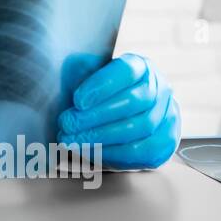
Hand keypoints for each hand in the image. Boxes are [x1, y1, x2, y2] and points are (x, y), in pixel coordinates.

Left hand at [57, 53, 179, 169]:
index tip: (77, 101)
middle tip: (67, 125)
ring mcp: (167, 115)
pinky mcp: (166, 141)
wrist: (121, 115)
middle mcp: (160, 88)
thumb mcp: (86, 73)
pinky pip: (142, 152)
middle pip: (133, 102)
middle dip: (96, 116)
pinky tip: (90, 152)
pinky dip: (113, 154)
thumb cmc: (98, 93)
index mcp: (140, 66)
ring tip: (72, 141)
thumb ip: (78, 72)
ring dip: (100, 137)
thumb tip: (53, 76)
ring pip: (138, 128)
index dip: (102, 86)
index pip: (126, 71)